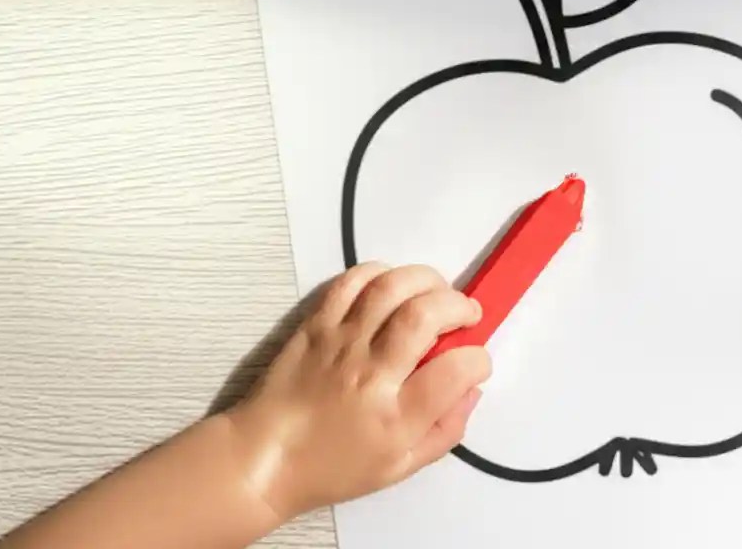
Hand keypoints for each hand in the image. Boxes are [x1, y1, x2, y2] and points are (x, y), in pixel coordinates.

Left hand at [224, 262, 490, 519]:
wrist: (264, 457)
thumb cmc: (334, 468)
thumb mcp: (401, 467)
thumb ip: (445, 430)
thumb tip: (471, 388)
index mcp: (396, 417)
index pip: (455, 371)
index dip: (478, 359)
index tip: (475, 361)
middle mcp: (371, 374)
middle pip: (425, 315)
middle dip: (459, 306)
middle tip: (467, 315)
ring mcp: (340, 343)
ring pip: (391, 288)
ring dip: (426, 280)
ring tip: (437, 293)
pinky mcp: (316, 325)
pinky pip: (350, 282)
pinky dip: (380, 273)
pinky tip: (393, 286)